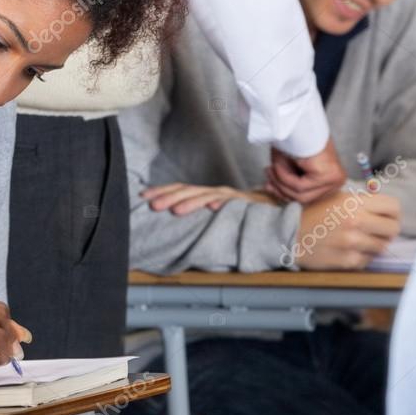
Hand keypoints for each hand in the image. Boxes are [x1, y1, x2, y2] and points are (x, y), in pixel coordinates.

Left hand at [141, 183, 274, 213]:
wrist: (273, 212)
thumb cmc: (238, 217)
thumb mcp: (212, 217)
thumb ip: (195, 219)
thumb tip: (170, 225)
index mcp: (203, 195)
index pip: (179, 189)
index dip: (161, 191)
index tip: (143, 197)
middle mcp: (214, 192)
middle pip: (188, 190)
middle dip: (169, 197)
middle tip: (153, 205)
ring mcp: (228, 196)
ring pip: (206, 196)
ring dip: (190, 202)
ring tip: (176, 210)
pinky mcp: (244, 202)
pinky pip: (231, 203)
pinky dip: (220, 204)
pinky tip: (212, 208)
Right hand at [265, 138, 345, 203]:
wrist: (297, 122)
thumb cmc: (295, 139)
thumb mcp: (287, 166)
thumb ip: (283, 183)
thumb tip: (270, 190)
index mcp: (330, 181)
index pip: (307, 198)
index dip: (284, 193)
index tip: (268, 184)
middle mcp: (336, 181)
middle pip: (304, 199)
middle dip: (281, 188)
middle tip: (268, 173)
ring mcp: (335, 179)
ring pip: (301, 195)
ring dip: (281, 181)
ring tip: (272, 167)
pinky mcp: (329, 175)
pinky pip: (301, 186)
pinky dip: (285, 176)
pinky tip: (279, 165)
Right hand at [295, 192, 400, 269]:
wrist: (289, 234)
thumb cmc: (312, 214)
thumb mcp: (335, 197)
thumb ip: (361, 201)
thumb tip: (384, 209)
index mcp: (354, 202)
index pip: (393, 207)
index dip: (392, 212)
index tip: (385, 216)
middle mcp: (356, 221)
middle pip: (393, 228)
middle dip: (386, 230)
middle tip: (376, 230)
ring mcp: (353, 243)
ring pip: (382, 246)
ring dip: (374, 244)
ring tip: (358, 240)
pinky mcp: (349, 261)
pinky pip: (369, 259)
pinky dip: (362, 256)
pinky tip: (349, 250)